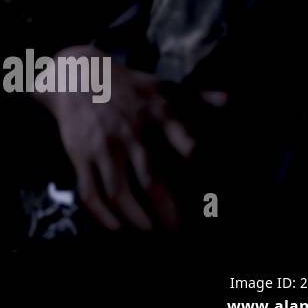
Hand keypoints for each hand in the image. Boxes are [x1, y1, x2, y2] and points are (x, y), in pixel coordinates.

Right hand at [40, 46, 226, 232]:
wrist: (76, 75)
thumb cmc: (127, 85)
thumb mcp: (161, 85)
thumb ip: (197, 97)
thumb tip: (231, 101)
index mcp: (156, 117)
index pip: (183, 141)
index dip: (196, 160)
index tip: (209, 190)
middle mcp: (130, 134)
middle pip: (151, 184)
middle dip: (167, 214)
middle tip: (177, 232)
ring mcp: (103, 147)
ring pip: (119, 194)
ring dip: (136, 219)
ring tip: (148, 230)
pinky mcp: (80, 154)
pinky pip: (90, 192)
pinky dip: (103, 215)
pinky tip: (116, 226)